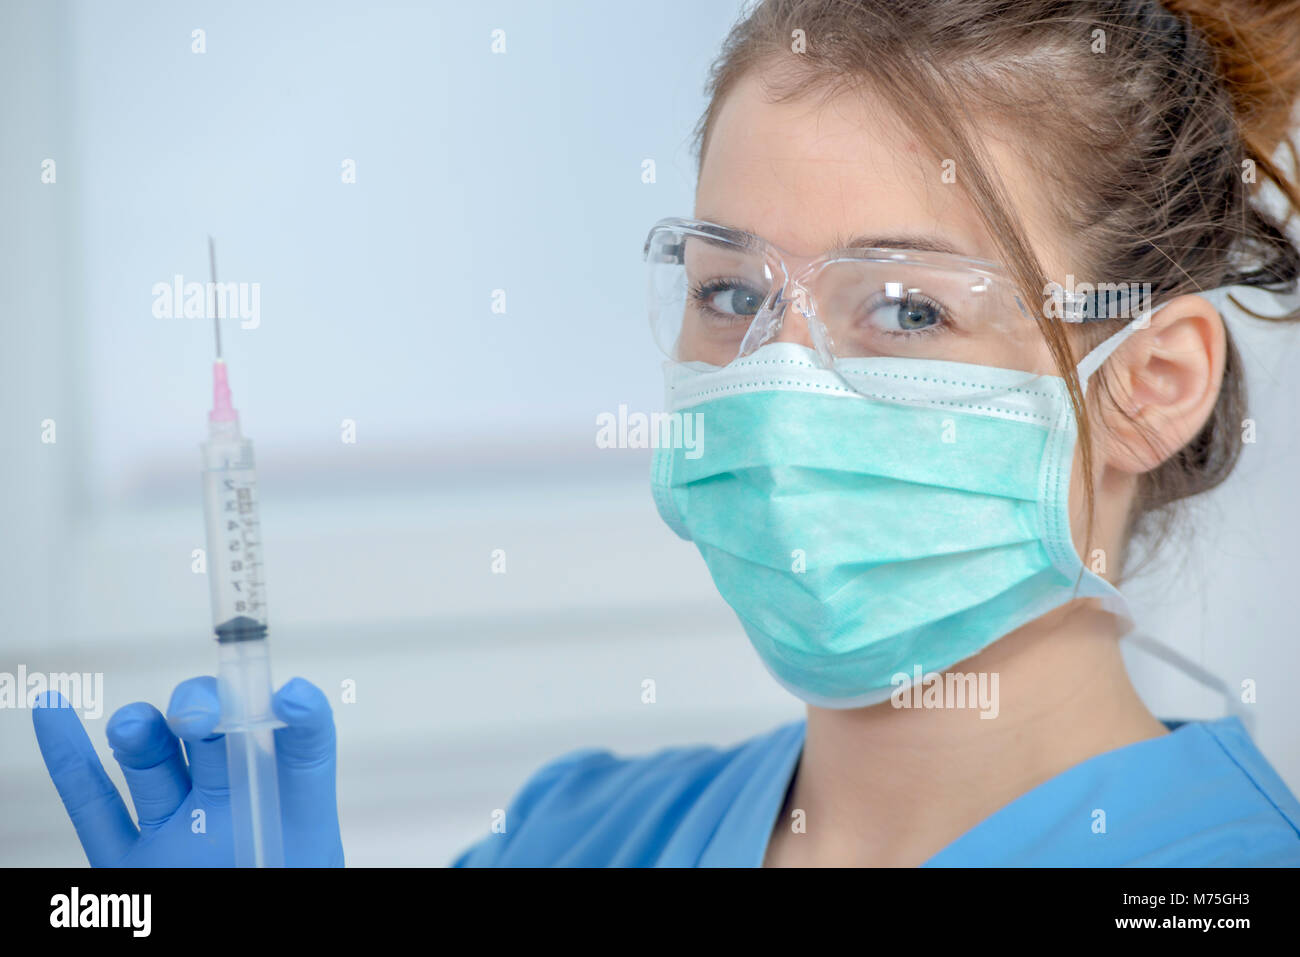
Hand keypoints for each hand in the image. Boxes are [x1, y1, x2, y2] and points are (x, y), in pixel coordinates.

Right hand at [33, 675, 343, 866]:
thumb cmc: (279, 903)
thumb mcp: (303, 859)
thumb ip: (297, 790)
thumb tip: (294, 710)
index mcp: (293, 819)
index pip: (304, 751)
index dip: (300, 716)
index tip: (288, 697)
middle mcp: (233, 815)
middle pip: (217, 737)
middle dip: (206, 708)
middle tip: (204, 719)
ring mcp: (175, 837)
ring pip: (152, 763)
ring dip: (144, 729)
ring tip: (143, 729)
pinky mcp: (124, 870)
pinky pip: (92, 805)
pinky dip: (68, 755)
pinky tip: (53, 705)